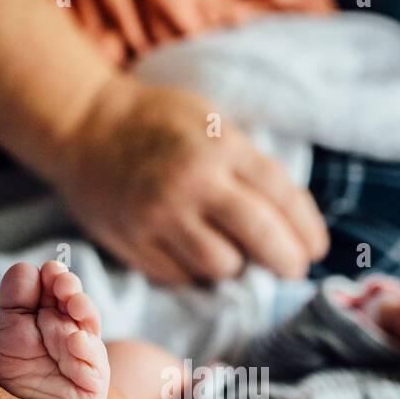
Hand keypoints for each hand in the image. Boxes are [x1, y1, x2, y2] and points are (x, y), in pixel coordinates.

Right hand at [55, 78, 328, 284]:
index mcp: (219, 147)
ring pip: (222, 266)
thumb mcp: (210, 122)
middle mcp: (192, 183)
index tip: (316, 249)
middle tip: (293, 268)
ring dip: (235, 266)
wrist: (83, 126)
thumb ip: (248, 164)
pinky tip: (194, 257)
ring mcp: (160, 216)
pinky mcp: (133, 242)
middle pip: (260, 237)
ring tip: (232, 254)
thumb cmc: (157, 122)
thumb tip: (291, 220)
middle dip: (286, 260)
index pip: (281, 195)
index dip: (307, 229)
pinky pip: (182, 277)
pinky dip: (195, 273)